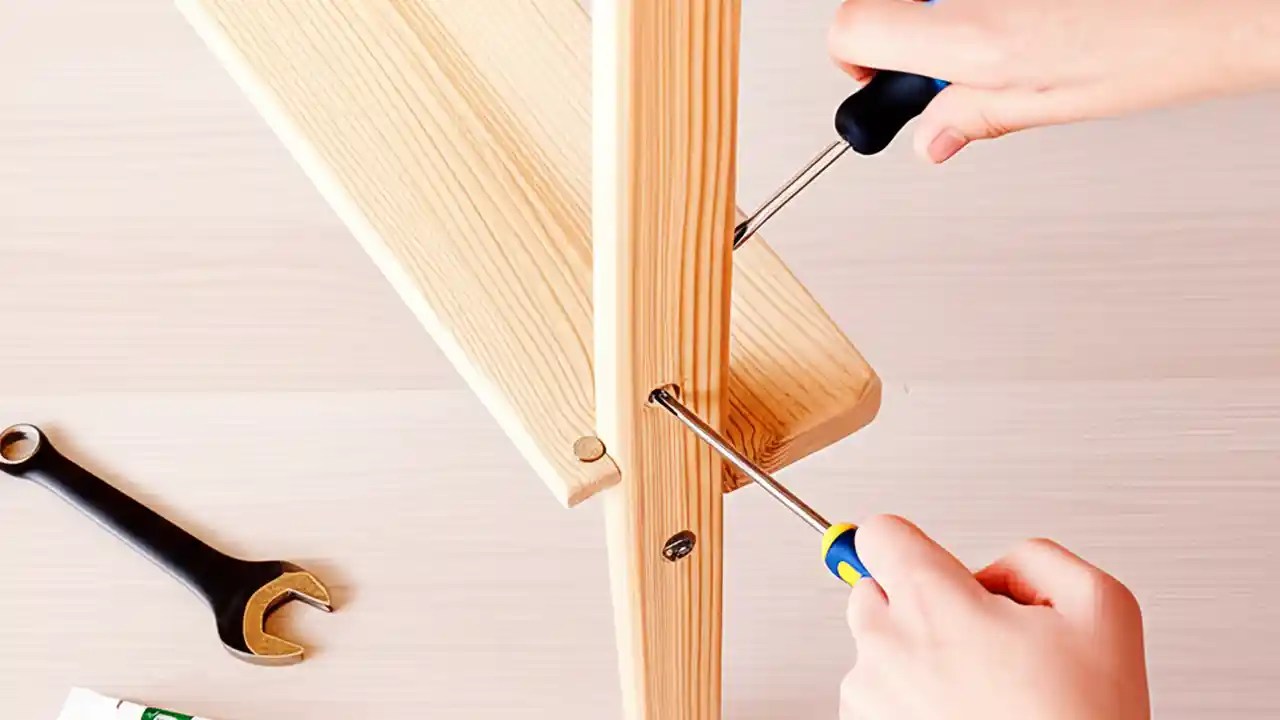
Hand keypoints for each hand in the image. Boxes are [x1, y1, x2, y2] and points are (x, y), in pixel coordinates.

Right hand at [828, 0, 1279, 161]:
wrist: (1229, 0)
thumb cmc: (1163, 43)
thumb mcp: (1055, 101)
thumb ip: (973, 115)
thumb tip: (929, 138)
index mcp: (973, 34)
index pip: (852, 28)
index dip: (855, 58)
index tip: (880, 73)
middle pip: (889, 0)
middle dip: (912, 32)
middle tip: (961, 56)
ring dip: (960, 12)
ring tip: (1023, 24)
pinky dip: (999, 1)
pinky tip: (1046, 8)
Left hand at [841, 515, 1149, 719]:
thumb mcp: (1101, 607)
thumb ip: (1036, 559)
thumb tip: (994, 571)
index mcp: (930, 601)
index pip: (878, 534)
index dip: (912, 547)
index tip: (929, 565)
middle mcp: (885, 645)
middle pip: (871, 593)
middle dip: (915, 607)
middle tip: (974, 643)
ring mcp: (868, 696)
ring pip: (875, 653)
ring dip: (913, 663)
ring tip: (978, 696)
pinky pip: (875, 701)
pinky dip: (906, 706)